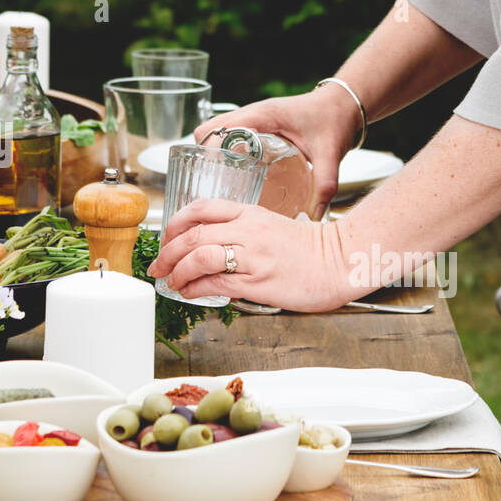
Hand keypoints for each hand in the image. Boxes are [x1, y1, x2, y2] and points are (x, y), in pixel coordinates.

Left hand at [147, 198, 351, 311]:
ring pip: (200, 257)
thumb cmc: (312, 249)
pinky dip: (196, 288)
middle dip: (167, 252)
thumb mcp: (272, 228)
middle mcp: (249, 230)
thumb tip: (214, 250)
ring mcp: (253, 256)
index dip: (174, 223)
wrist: (342, 261)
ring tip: (172, 281)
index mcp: (251, 213)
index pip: (200, 208)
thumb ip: (243, 233)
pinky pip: (217, 282)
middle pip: (193, 234)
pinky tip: (191, 292)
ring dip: (178, 271)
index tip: (165, 237)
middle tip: (158, 265)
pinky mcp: (259, 282)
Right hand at [194, 86, 360, 217]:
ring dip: (213, 156)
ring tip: (223, 185)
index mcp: (263, 116)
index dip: (209, 154)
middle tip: (217, 186)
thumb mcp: (330, 154)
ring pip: (215, 133)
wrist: (343, 104)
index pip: (218, 129)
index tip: (214, 179)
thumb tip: (315, 216)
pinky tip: (237, 176)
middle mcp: (252, 113)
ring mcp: (253, 118)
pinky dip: (225, 153)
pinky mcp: (257, 125)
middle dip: (205, 159)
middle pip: (207, 132)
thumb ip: (324, 185)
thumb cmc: (335, 119)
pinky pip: (229, 136)